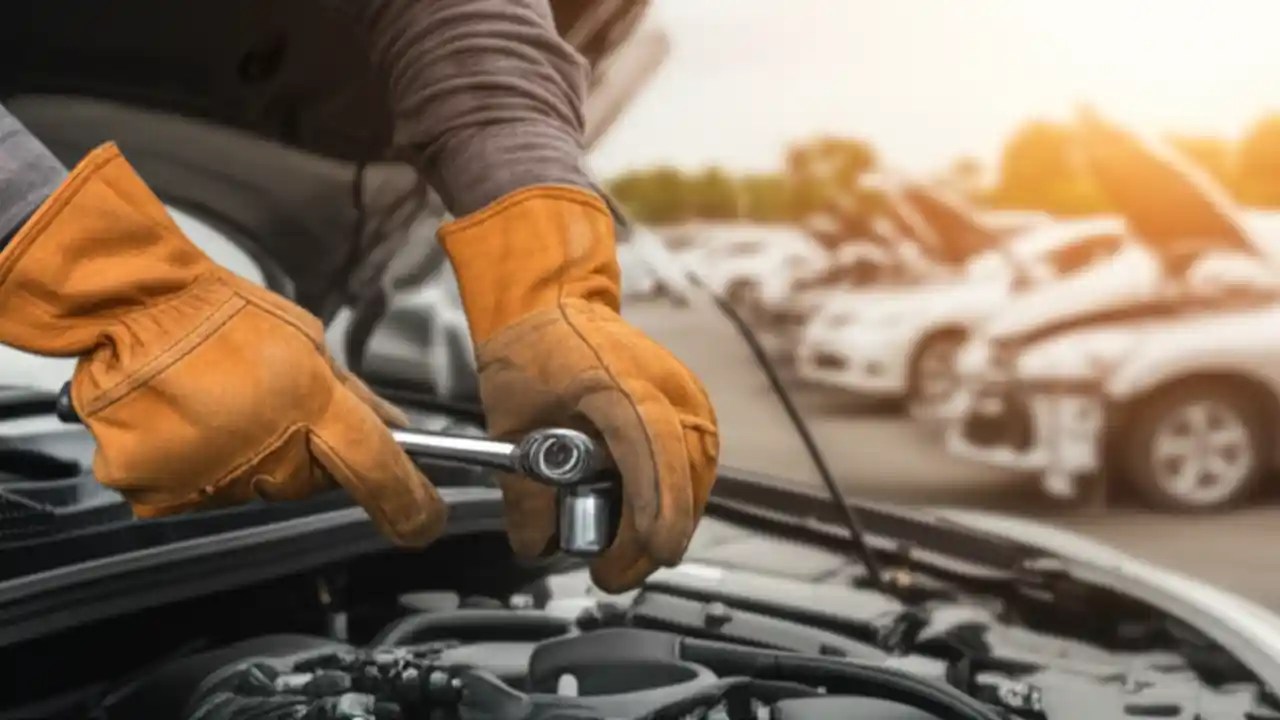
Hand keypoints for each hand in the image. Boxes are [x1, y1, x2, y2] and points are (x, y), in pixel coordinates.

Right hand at [0, 144, 444, 545]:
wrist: (128, 308)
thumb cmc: (220, 316)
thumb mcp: (309, 342)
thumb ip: (355, 394)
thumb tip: (396, 425)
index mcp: (313, 408)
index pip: (377, 472)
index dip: (410, 503)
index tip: (428, 522)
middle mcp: (267, 454)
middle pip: (311, 484)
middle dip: (307, 455)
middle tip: (273, 408)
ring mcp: (212, 481)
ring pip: (254, 489)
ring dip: (249, 460)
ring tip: (220, 405)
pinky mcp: (161, 496)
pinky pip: (197, 494)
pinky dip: (196, 468)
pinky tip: (186, 425)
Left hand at [440, 186, 719, 591]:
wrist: (557, 307)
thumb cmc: (532, 356)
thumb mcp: (508, 423)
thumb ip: (523, 491)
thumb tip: (540, 546)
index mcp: (617, 380)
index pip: (651, 442)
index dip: (658, 501)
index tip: (654, 550)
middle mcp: (667, 386)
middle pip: (684, 472)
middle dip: (654, 535)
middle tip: (611, 576)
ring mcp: (689, 397)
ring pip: (697, 477)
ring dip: (666, 522)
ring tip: (623, 556)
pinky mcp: (696, 410)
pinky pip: (697, 468)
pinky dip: (674, 500)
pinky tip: (643, 523)